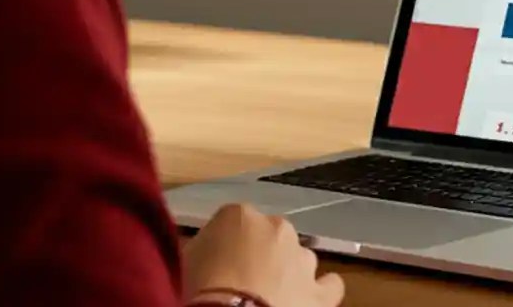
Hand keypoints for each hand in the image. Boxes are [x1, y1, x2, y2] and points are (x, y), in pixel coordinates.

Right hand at [183, 204, 344, 306]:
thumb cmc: (199, 289)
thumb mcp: (184, 260)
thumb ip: (201, 249)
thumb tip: (205, 254)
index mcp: (239, 215)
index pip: (230, 223)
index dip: (222, 247)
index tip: (213, 266)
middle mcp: (276, 228)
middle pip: (267, 237)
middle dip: (257, 256)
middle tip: (239, 282)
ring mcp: (302, 259)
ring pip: (298, 258)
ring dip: (287, 272)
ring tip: (269, 296)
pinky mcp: (319, 292)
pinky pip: (328, 285)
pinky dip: (318, 291)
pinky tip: (305, 300)